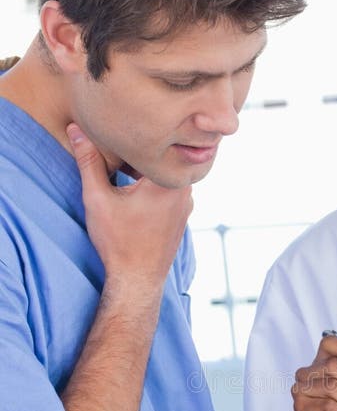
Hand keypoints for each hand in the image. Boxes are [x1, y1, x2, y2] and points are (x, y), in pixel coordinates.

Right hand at [67, 124, 192, 287]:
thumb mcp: (98, 198)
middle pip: (161, 157)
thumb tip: (77, 130)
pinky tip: (133, 190)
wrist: (138, 280)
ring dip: (145, 169)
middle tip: (116, 149)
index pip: (152, 143)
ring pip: (165, 173)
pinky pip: (169, 188)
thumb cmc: (119, 243)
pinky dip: (152, 184)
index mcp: (168, 180)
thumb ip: (89, 162)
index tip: (113, 136)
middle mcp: (185, 189)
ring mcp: (187, 203)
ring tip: (122, 168)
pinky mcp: (182, 214)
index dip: (129, 137)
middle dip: (138, 152)